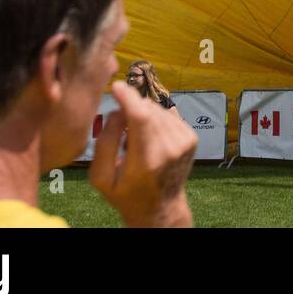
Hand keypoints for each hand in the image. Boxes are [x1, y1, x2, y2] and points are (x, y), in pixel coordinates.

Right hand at [90, 80, 196, 227]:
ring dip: (143, 114)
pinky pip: (169, 115)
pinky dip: (156, 119)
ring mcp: (184, 142)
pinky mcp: (191, 137)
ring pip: (159, 110)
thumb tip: (117, 111)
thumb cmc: (126, 193)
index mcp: (147, 161)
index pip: (141, 118)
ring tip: (134, 137)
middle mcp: (170, 149)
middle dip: (132, 106)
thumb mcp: (101, 177)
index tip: (117, 86)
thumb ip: (105, 143)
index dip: (129, 98)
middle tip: (119, 120)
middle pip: (149, 111)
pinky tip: (149, 136)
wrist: (160, 207)